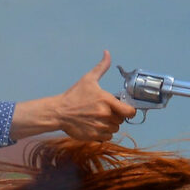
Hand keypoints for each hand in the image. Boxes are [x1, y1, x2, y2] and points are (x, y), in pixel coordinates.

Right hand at [9, 50, 136, 141]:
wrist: (59, 112)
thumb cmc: (74, 96)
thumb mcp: (88, 79)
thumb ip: (101, 67)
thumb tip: (107, 53)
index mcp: (107, 100)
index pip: (129, 111)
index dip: (129, 111)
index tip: (123, 109)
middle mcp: (105, 115)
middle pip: (121, 120)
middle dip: (116, 117)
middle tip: (106, 112)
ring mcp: (100, 126)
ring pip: (114, 129)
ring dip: (110, 125)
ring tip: (100, 119)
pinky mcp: (94, 136)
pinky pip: (107, 137)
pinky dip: (104, 133)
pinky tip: (96, 126)